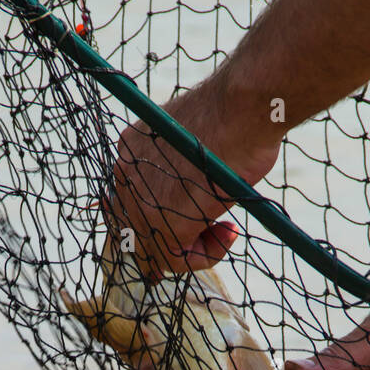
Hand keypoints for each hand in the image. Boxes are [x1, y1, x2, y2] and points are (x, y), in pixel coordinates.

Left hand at [108, 77, 280, 278]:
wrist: (242, 109)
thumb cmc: (236, 117)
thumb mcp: (199, 143)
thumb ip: (185, 167)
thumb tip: (196, 193)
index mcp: (134, 148)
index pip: (132, 195)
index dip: (162, 215)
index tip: (199, 218)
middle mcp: (127, 172)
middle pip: (138, 226)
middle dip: (181, 235)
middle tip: (218, 227)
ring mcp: (139, 199)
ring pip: (156, 248)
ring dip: (198, 248)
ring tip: (228, 230)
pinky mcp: (159, 221)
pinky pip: (175, 260)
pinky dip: (205, 256)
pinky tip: (230, 231)